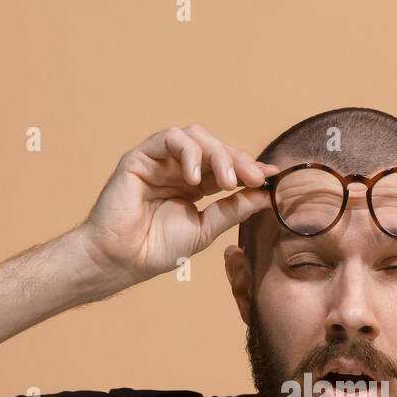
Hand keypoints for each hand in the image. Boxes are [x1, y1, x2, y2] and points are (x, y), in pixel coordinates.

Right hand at [76, 124, 280, 297]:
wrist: (122, 259)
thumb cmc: (156, 249)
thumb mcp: (205, 229)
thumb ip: (232, 210)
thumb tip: (265, 196)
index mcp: (194, 186)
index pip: (227, 167)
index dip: (250, 168)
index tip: (273, 176)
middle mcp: (178, 169)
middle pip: (215, 148)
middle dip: (239, 160)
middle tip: (255, 178)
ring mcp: (159, 161)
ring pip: (196, 137)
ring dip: (218, 155)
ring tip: (228, 182)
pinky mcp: (140, 157)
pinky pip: (170, 138)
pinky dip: (188, 152)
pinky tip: (195, 178)